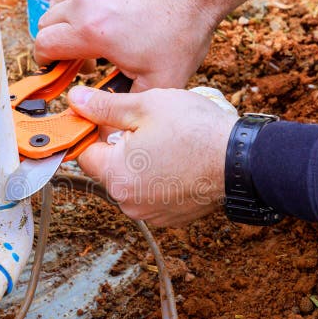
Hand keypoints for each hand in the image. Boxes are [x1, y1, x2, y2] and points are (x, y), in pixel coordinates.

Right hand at [34, 0, 263, 91]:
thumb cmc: (182, 30)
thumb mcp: (159, 81)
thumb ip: (125, 106)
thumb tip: (106, 133)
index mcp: (92, 32)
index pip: (43, 47)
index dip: (46, 63)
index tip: (61, 71)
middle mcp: (84, 2)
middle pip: (45, 26)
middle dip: (57, 46)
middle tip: (83, 58)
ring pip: (56, 5)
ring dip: (66, 24)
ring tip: (93, 36)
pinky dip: (79, 4)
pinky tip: (104, 15)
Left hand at [68, 85, 237, 225]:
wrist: (242, 160)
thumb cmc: (197, 131)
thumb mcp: (146, 106)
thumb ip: (105, 106)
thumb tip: (75, 101)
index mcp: (116, 176)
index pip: (84, 153)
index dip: (94, 131)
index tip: (110, 117)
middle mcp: (128, 202)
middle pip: (107, 169)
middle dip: (119, 148)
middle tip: (146, 127)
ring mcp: (150, 213)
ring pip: (130, 182)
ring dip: (139, 164)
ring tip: (166, 143)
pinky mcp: (170, 217)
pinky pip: (151, 194)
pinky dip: (158, 179)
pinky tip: (177, 161)